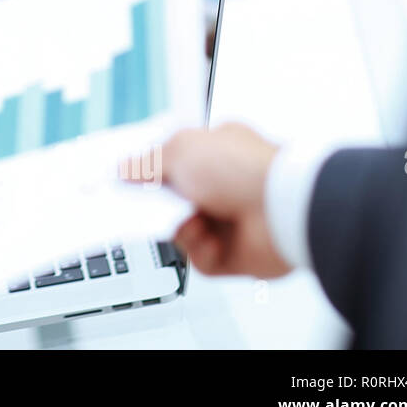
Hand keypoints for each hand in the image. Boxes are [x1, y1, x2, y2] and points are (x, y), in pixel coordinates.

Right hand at [122, 123, 290, 278]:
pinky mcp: (234, 253)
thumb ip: (148, 161)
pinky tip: (210, 237)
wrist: (282, 208)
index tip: (124, 178)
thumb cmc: (242, 169)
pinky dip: (199, 249)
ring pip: (181, 231)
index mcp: (215, 151)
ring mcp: (229, 219)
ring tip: (192, 218)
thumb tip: (126, 168)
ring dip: (180, 227)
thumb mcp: (181, 149)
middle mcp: (223, 185)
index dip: (148, 170)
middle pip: (173, 199)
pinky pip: (199, 258)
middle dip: (158, 203)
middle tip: (145, 204)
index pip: (173, 161)